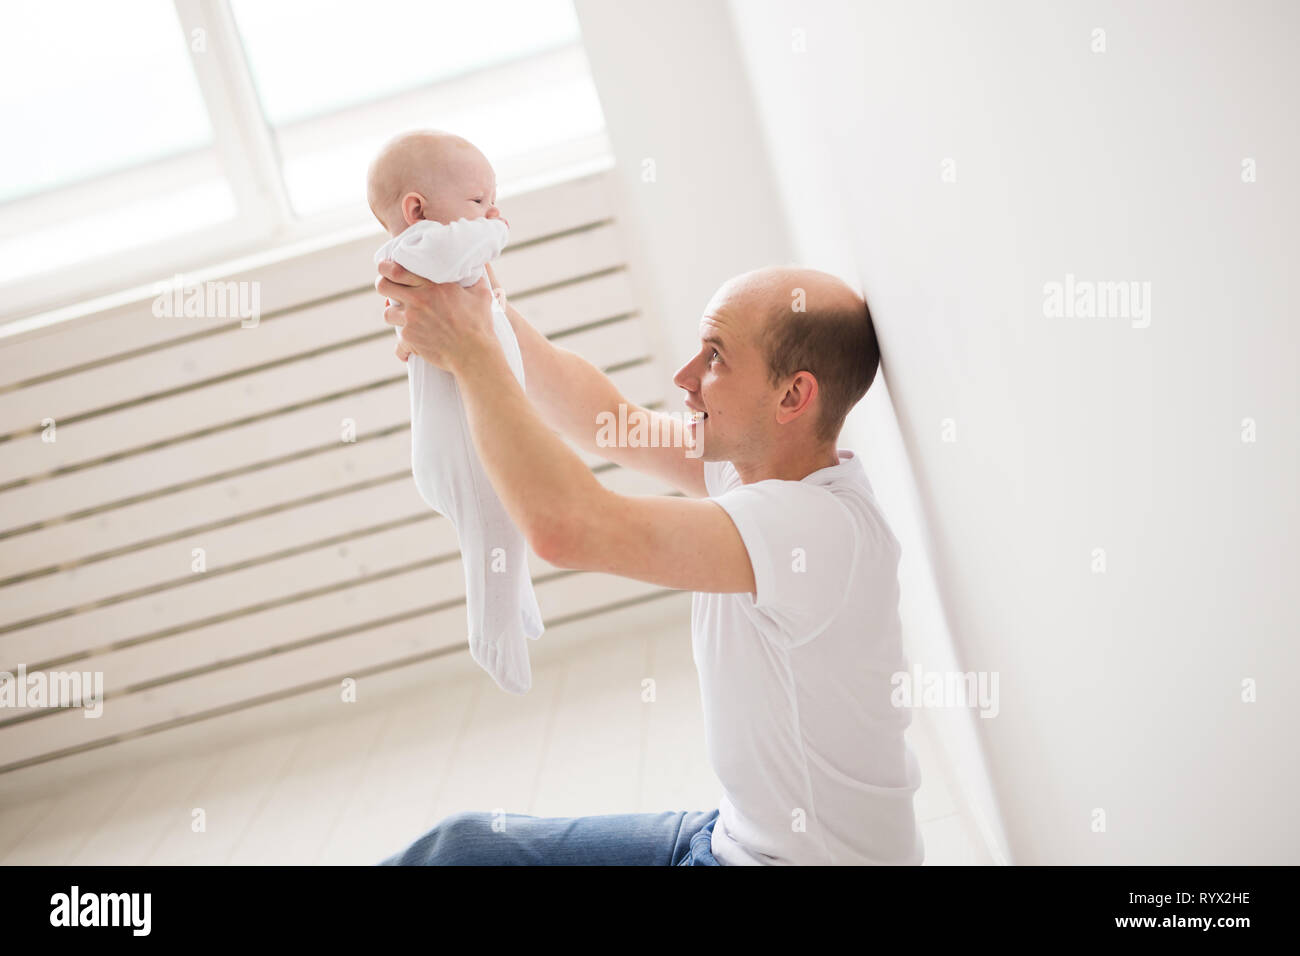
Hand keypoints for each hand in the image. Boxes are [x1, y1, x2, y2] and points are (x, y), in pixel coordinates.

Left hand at [375, 260, 496, 372]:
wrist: (474, 352)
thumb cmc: (479, 323)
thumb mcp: (481, 294)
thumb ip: (475, 277)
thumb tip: (476, 266)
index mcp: (432, 285)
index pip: (396, 269)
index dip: (386, 267)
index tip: (387, 267)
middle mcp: (417, 300)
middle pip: (382, 286)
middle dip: (383, 285)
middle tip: (390, 288)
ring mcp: (411, 320)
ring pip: (387, 313)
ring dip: (394, 314)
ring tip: (404, 317)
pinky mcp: (410, 338)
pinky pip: (398, 342)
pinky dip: (404, 346)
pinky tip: (411, 348)